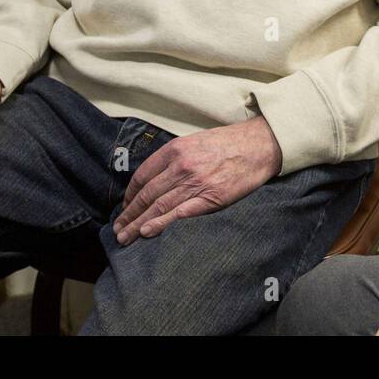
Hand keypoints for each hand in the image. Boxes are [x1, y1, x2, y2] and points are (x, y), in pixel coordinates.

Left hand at [113, 116, 281, 244]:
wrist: (261, 145)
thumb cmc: (230, 142)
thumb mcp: (197, 141)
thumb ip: (176, 157)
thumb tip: (156, 177)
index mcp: (176, 149)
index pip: (142, 175)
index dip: (129, 195)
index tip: (124, 207)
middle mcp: (181, 166)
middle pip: (146, 194)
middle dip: (128, 214)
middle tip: (117, 230)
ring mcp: (195, 182)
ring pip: (158, 206)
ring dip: (138, 224)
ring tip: (125, 238)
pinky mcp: (210, 197)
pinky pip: (179, 213)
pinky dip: (161, 224)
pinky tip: (147, 233)